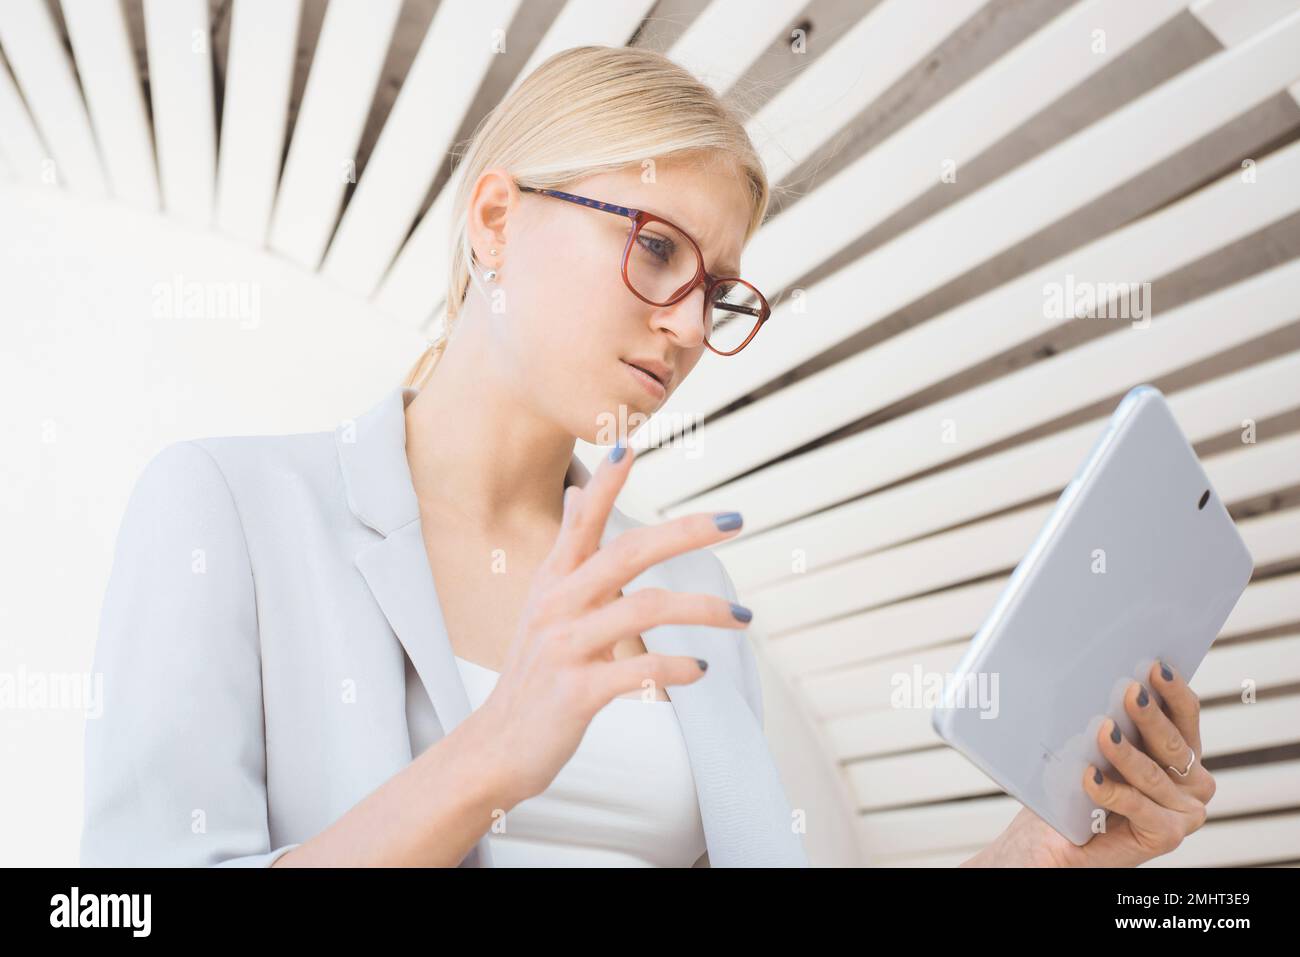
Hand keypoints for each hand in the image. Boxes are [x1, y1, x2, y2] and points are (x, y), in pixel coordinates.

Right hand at [468, 442, 749, 808]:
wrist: (497, 747)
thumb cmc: (533, 672)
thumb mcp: (544, 603)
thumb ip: (568, 549)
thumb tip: (580, 494)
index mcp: (554, 582)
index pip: (584, 521)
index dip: (606, 483)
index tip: (630, 442)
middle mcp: (557, 605)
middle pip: (628, 553)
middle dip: (686, 531)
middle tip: (736, 521)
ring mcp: (564, 647)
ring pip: (644, 608)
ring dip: (703, 610)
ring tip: (744, 619)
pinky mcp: (576, 692)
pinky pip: (636, 670)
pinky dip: (676, 667)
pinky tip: (701, 670)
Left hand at [965, 660, 1214, 866]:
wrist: (1056, 834)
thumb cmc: (1076, 784)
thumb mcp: (1095, 744)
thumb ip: (1111, 719)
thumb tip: (1103, 678)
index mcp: (1181, 751)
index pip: (1185, 714)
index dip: (1172, 690)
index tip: (1155, 666)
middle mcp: (1191, 782)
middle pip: (1173, 742)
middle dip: (1149, 715)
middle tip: (1129, 692)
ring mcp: (1183, 811)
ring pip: (1152, 775)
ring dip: (1124, 752)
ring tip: (1102, 731)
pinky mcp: (1167, 835)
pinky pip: (1137, 807)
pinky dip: (1111, 791)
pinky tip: (1090, 777)